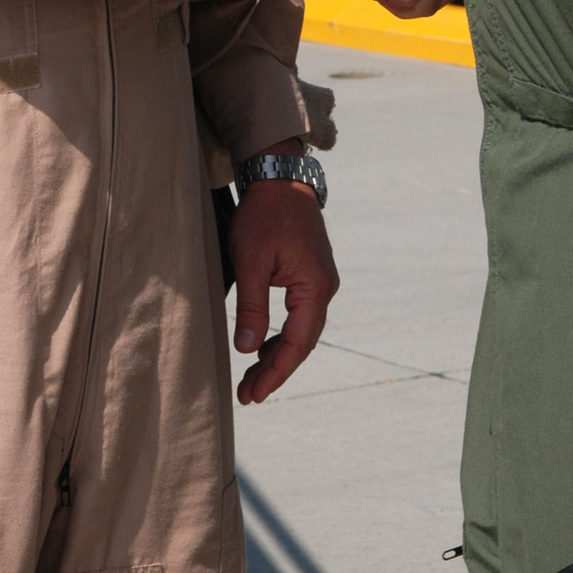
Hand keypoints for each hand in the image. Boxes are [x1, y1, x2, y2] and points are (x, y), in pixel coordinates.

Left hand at [228, 141, 338, 404]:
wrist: (280, 177)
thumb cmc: (264, 215)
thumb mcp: (251, 262)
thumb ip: (252, 308)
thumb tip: (248, 350)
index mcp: (315, 287)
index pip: (297, 344)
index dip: (276, 373)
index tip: (254, 395)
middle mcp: (324, 288)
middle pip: (302, 343)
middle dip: (275, 371)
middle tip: (247, 395)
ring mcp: (319, 281)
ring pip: (301, 331)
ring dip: (278, 355)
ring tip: (251, 378)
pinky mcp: (310, 274)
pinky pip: (299, 316)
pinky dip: (281, 335)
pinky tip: (262, 346)